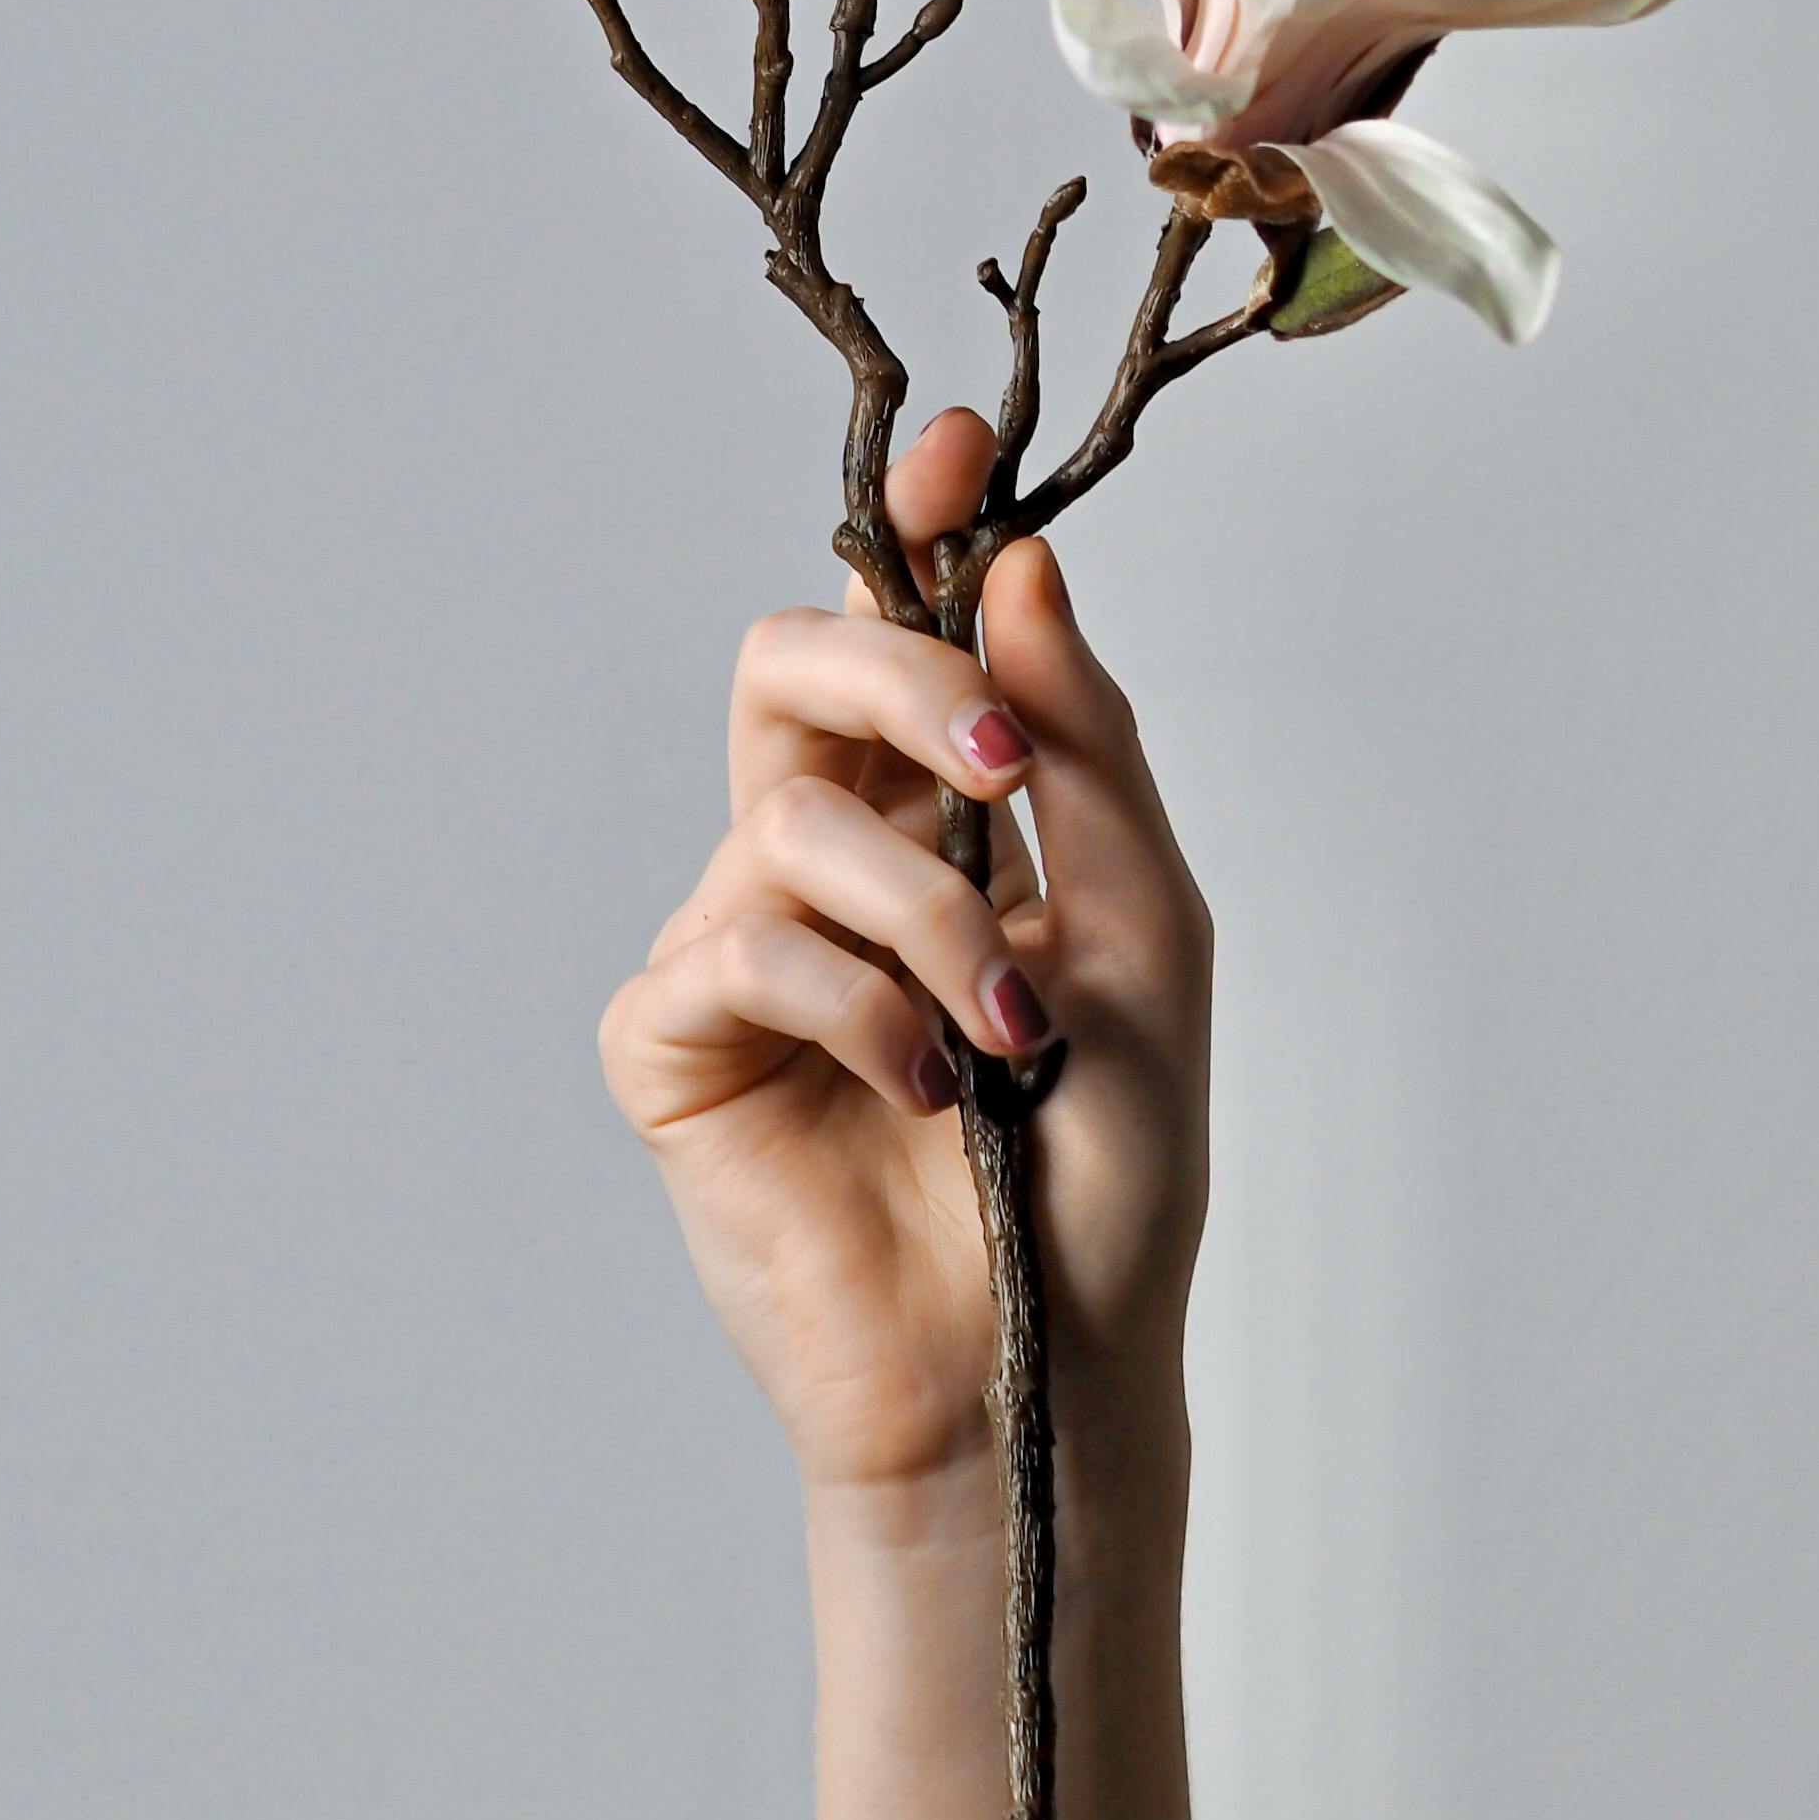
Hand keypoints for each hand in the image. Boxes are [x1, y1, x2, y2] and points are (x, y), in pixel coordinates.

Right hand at [599, 411, 1212, 1503]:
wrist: (1044, 1366)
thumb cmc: (1105, 1174)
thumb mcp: (1144, 934)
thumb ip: (1083, 749)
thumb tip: (1020, 566)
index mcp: (938, 819)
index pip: (898, 635)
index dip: (910, 530)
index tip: (954, 453)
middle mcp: (824, 860)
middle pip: (790, 665)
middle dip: (892, 676)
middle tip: (992, 763)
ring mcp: (739, 947)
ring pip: (789, 816)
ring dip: (925, 918)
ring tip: (999, 1037)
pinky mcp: (673, 1045)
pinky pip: (736, 947)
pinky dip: (850, 1005)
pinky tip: (915, 1088)